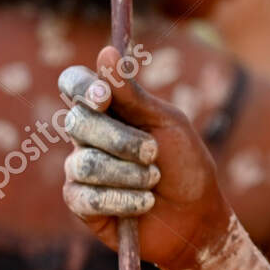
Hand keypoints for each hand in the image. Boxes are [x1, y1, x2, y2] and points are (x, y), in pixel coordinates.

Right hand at [61, 47, 233, 269]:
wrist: (196, 217)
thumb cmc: (186, 165)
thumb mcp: (168, 123)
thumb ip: (134, 94)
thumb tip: (105, 51)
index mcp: (108, 108)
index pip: (73, 84)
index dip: (81, 87)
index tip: (103, 98)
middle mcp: (88, 134)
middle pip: (78, 123)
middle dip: (122, 140)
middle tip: (153, 153)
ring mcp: (80, 168)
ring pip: (86, 162)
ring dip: (129, 174)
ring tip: (153, 182)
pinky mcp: (80, 202)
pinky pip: (86, 196)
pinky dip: (122, 199)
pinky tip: (143, 203)